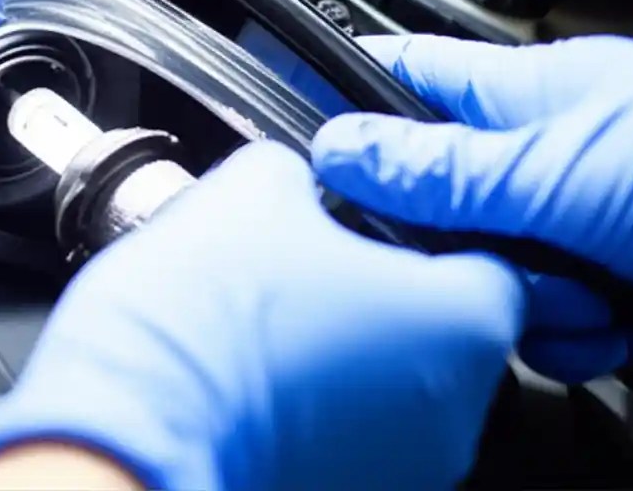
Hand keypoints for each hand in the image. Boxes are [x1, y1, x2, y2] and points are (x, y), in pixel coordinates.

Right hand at [0, 142, 523, 490]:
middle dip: (391, 287)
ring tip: (277, 313)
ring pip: (401, 383)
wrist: (129, 432)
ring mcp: (407, 465)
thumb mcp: (256, 192)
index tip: (405, 210)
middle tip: (323, 256)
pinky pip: (359, 430)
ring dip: (355, 345)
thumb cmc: (201, 328)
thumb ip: (305, 172)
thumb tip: (300, 175)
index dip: (447, 221)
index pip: (503, 262)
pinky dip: (325, 398)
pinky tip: (262, 368)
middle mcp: (454, 409)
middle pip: (451, 328)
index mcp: (458, 322)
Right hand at [312, 34, 632, 382]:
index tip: (307, 156)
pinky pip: (551, 310)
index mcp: (523, 91)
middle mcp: (544, 148)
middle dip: (455, 251)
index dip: (347, 105)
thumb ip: (445, 170)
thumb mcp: (566, 171)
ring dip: (526, 303)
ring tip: (587, 300)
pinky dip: (574, 332)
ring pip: (490, 267)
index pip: (402, 76)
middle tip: (494, 268)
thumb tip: (339, 149)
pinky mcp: (620, 267)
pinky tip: (619, 324)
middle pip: (437, 200)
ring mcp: (582, 210)